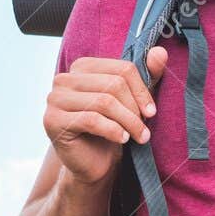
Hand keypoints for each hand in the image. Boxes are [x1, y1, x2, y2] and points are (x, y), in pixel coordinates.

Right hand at [44, 48, 167, 184]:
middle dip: (134, 109)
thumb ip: (148, 75)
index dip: (142, 91)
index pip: (122, 68)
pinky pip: (91, 120)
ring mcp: (55, 99)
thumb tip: (161, 51)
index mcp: (83, 67)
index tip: (152, 112)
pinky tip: (122, 139)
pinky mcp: (53, 120)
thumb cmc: (114, 129)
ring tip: (139, 136)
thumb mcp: (134, 100)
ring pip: (104, 102)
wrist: (95, 164)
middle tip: (144, 129)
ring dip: (128, 122)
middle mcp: (64, 79)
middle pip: (113, 84)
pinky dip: (113, 130)